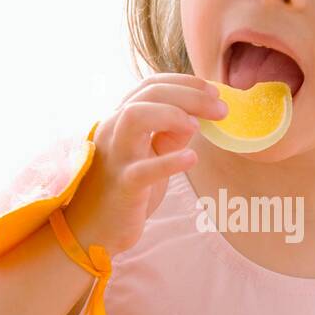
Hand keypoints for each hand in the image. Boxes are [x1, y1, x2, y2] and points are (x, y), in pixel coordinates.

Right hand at [64, 73, 226, 256]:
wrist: (93, 230)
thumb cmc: (124, 190)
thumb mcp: (151, 155)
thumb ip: (170, 134)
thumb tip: (198, 115)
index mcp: (121, 120)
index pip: (151, 86)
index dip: (186, 84)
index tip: (215, 93)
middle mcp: (114, 130)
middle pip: (149, 95)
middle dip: (190, 95)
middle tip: (221, 109)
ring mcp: (116, 157)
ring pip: (136, 117)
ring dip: (172, 115)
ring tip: (198, 127)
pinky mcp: (122, 186)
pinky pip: (143, 170)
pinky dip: (170, 162)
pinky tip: (191, 159)